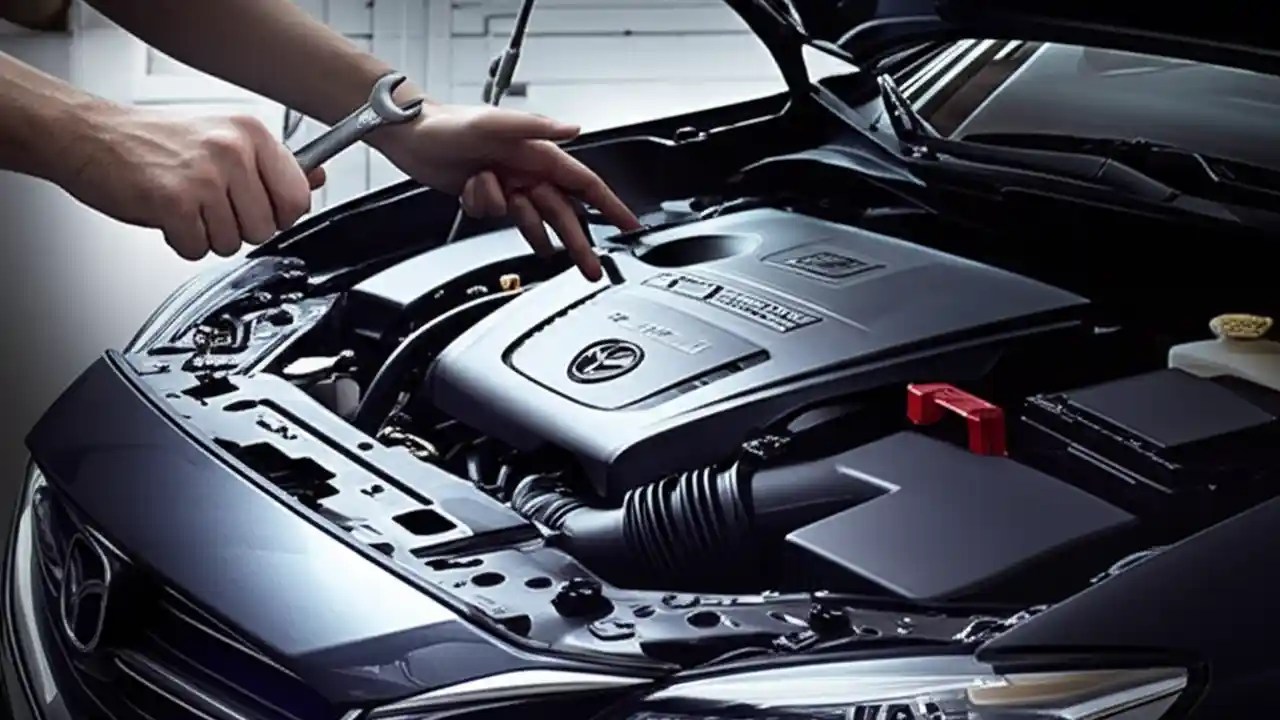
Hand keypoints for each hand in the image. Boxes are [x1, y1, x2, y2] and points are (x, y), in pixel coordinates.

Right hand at [58, 106, 324, 259]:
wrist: (90, 135)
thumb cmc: (153, 140)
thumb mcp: (222, 139)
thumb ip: (273, 162)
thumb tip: (317, 176)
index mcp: (250, 133)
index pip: (297, 197)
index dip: (279, 215)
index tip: (257, 208)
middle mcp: (232, 150)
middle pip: (266, 228)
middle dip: (237, 228)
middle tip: (208, 205)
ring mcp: (205, 176)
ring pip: (232, 243)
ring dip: (207, 235)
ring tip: (185, 205)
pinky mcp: (175, 202)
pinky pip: (197, 249)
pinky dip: (181, 242)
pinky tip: (167, 215)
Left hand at [372, 104, 641, 280]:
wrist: (409, 135)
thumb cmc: (448, 124)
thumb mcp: (493, 123)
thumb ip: (536, 127)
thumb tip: (574, 129)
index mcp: (537, 154)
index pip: (584, 184)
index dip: (610, 206)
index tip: (629, 226)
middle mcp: (527, 171)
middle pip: (563, 213)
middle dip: (580, 243)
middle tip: (593, 270)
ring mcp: (509, 184)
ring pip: (534, 220)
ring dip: (540, 238)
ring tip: (557, 261)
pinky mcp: (488, 196)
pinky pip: (498, 218)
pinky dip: (486, 211)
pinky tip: (473, 194)